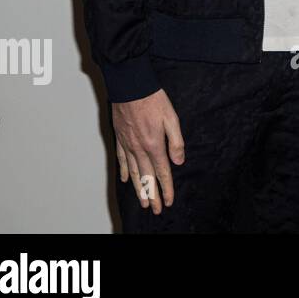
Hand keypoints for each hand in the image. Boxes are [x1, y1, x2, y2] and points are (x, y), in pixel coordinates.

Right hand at [111, 88, 184, 214]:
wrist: (131, 87)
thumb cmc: (153, 100)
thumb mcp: (172, 119)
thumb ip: (176, 142)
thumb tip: (178, 162)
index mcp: (154, 145)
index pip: (162, 172)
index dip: (166, 188)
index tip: (168, 202)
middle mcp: (139, 149)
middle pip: (146, 177)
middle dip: (151, 195)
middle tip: (154, 210)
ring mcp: (127, 145)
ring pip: (133, 172)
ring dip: (138, 189)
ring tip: (142, 201)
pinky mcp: (120, 138)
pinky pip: (121, 159)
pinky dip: (124, 171)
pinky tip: (125, 179)